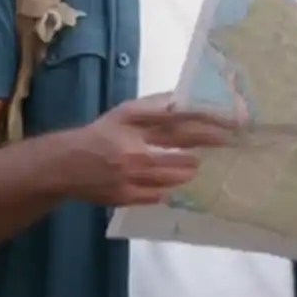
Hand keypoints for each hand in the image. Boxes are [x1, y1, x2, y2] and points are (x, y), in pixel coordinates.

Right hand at [55, 93, 237, 205]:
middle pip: (181, 155)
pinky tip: (179, 184)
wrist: (65, 166)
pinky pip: (158, 196)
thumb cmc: (100, 135)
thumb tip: (184, 98)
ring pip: (173, 179)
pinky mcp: (126, 198)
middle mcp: (135, 154)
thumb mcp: (125, 113)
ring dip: (190, 172)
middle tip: (229, 145)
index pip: (179, 124)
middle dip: (206, 150)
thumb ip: (155, 106)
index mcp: (135, 128)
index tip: (231, 125)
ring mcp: (131, 179)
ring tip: (201, 165)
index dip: (207, 124)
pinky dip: (171, 189)